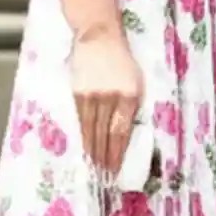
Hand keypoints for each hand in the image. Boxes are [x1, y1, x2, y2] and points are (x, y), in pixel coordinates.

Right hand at [69, 22, 143, 176]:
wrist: (99, 37)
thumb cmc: (122, 60)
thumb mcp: (136, 82)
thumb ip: (132, 107)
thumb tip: (125, 134)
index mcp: (129, 97)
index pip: (121, 133)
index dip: (117, 154)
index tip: (115, 170)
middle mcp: (110, 98)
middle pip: (105, 136)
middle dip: (104, 158)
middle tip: (104, 178)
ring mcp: (92, 96)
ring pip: (91, 131)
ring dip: (92, 151)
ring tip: (94, 168)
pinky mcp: (78, 93)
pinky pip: (81, 120)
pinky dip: (83, 136)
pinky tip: (85, 147)